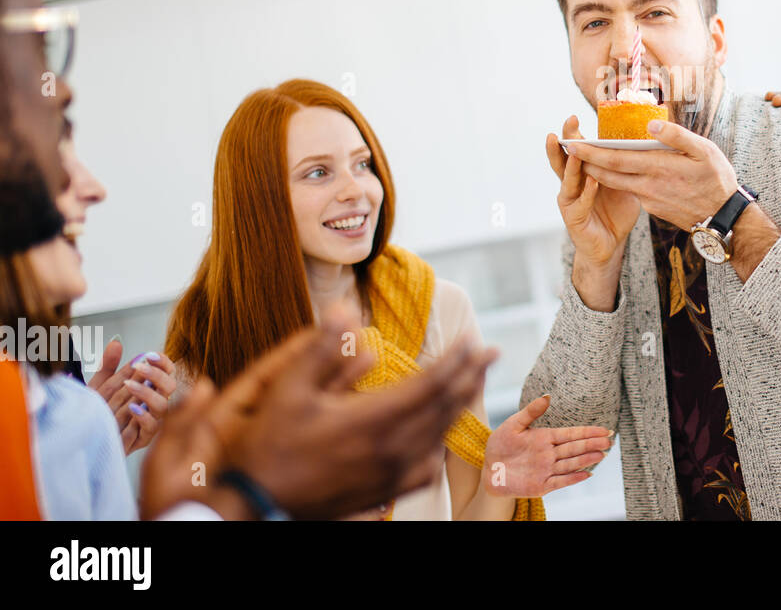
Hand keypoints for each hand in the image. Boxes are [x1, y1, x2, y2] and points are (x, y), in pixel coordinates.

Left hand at [87, 340, 176, 454]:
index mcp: (148, 391)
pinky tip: (131, 407)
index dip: (163, 363)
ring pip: (164, 406)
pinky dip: (143, 416)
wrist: (80, 438)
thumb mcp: (98, 387)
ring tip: (128, 385)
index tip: (151, 355)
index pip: (167, 373)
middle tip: (140, 366)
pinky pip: (151, 428)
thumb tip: (116, 342)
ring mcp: (149, 422)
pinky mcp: (141, 440)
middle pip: (170, 387)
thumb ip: (108, 366)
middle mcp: (152, 405)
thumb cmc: (93, 414)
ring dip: (148, 393)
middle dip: (158, 374)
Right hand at [139, 304, 495, 519]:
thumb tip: (344, 307)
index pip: (432, 384)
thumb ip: (321, 349)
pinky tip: (441, 431)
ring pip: (441, 435)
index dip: (457, 360)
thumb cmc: (271, 446)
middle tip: (490, 352)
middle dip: (470, 375)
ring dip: (459, 404)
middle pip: (445, 407)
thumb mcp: (288, 391)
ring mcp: (391, 474)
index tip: (473, 340)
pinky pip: (428, 464)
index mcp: (373, 421)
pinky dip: (441, 441)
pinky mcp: (386, 492)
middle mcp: (391, 449)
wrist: (258, 505)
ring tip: (471, 381)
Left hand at [481, 395, 611, 497]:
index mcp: (545, 438)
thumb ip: (531, 412)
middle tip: (610, 440)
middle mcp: (550, 454)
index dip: (587, 432)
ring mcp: (547, 470)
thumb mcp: (513, 424)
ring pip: (570, 463)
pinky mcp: (541, 486)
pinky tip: (587, 473)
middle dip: (592, 444)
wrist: (488, 469)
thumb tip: (548, 396)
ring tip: (602, 454)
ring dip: (586, 459)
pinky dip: (573, 478)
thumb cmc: (500, 445)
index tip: (604, 429)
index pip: (571, 434)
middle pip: (575, 448)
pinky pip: (560, 481)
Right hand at [547, 115, 640, 266]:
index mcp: (582, 174)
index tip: (573, 117)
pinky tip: (592, 182)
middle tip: (568, 125)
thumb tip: (641, 143)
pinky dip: (586, 192)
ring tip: (575, 149)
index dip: (573, 134)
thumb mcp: (621, 183)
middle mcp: (572, 184)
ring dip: (572, 164)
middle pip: (564, 160)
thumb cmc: (616, 211)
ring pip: (567, 179)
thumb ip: (623, 166)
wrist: (610, 244)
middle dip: (565, 142)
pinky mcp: (574, 218)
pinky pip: (580, 203)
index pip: (575, 151)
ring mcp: (570, 201)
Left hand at [562, 120, 736, 231]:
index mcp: (658, 168)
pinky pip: (632, 191)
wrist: (725, 218)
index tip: (572, 143)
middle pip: (608, 174)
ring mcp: (649, 200)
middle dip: (586, 162)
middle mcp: (648, 186)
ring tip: (586, 158)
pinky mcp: (654, 209)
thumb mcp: (704, 151)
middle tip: (569, 149)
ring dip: (599, 172)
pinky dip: (620, 180)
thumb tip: (651, 125)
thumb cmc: (718, 180)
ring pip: (617, 184)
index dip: (591, 153)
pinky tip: (620, 170)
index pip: (615, 159)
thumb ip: (676, 136)